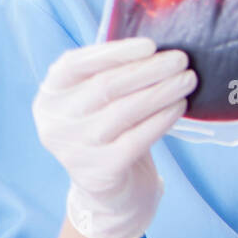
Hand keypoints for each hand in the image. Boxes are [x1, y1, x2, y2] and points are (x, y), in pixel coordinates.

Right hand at [32, 37, 196, 237]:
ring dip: (162, 92)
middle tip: (181, 60)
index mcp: (50, 96)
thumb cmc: (109, 133)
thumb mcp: (98, 102)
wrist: (111, 192)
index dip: (114, 52)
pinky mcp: (101, 171)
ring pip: (124, 111)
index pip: (76, 64)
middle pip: (106, 87)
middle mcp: (55, 122)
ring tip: (187, 80)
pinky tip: (179, 106)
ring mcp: (75, 149)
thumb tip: (155, 48)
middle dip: (149, 70)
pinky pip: (138, 138)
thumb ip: (111, 74)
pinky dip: (162, 119)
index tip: (150, 44)